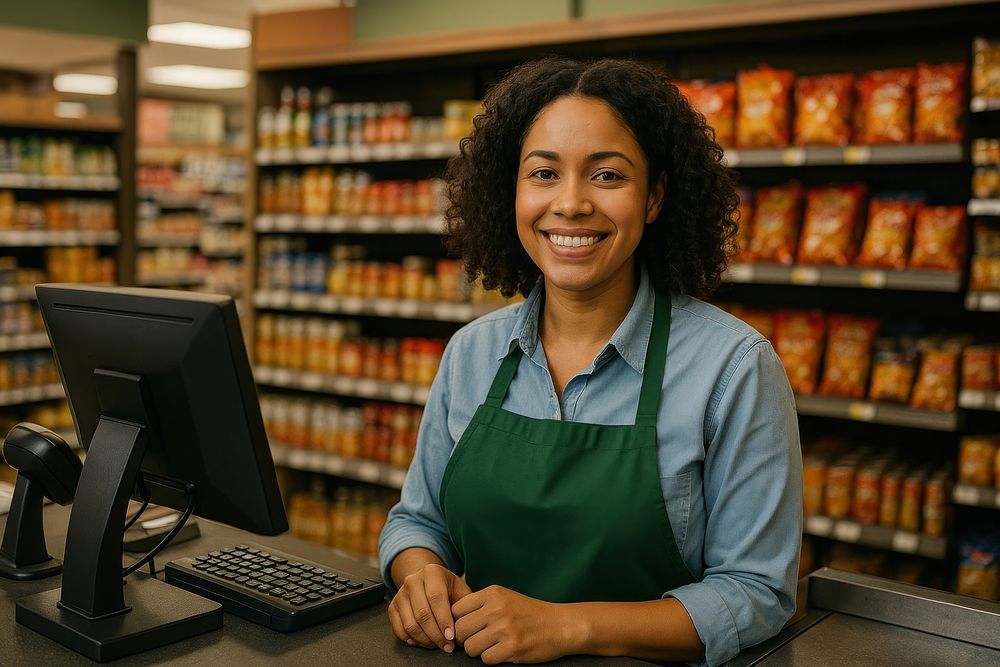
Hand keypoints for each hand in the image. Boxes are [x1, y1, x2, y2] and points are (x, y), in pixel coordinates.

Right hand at [388, 563, 471, 652]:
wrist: (428, 582)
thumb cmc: (448, 588)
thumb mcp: (460, 590)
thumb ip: (464, 604)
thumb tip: (464, 625)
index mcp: (432, 572)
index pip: (436, 597)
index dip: (444, 620)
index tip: (451, 636)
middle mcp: (413, 580)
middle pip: (422, 613)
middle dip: (436, 635)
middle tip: (447, 645)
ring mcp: (400, 594)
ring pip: (410, 624)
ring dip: (425, 640)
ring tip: (437, 644)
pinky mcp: (392, 607)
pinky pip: (399, 629)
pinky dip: (411, 640)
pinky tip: (423, 641)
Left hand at [452, 585, 580, 663]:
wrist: (560, 625)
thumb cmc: (529, 613)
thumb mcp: (505, 597)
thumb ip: (480, 604)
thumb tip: (450, 617)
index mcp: (493, 593)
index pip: (456, 609)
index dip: (457, 622)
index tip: (467, 628)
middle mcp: (497, 608)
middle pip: (460, 630)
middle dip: (465, 639)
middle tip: (478, 640)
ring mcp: (505, 628)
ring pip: (470, 647)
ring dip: (478, 650)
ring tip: (492, 646)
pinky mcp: (512, 647)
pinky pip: (486, 659)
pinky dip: (492, 659)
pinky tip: (503, 652)